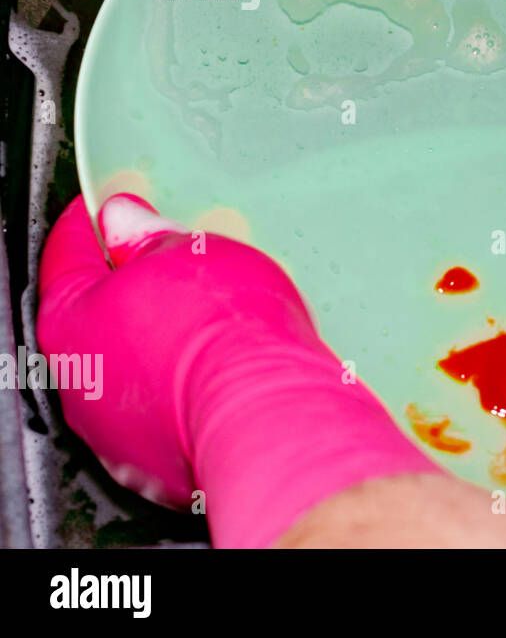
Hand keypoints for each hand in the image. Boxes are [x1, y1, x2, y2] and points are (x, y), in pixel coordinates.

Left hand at [38, 193, 438, 546]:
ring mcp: (119, 433)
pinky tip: (227, 371)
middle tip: (180, 262)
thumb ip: (147, 236)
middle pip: (101, 317)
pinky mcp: (161, 468)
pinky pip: (171, 411)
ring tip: (219, 323)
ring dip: (165, 345)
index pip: (68, 255)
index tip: (111, 208)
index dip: (93, 223)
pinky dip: (191, 389)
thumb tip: (125, 223)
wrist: (267, 417)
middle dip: (137, 288)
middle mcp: (80, 384)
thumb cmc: (223, 335)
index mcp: (69, 323)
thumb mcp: (190, 252)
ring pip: (137, 370)